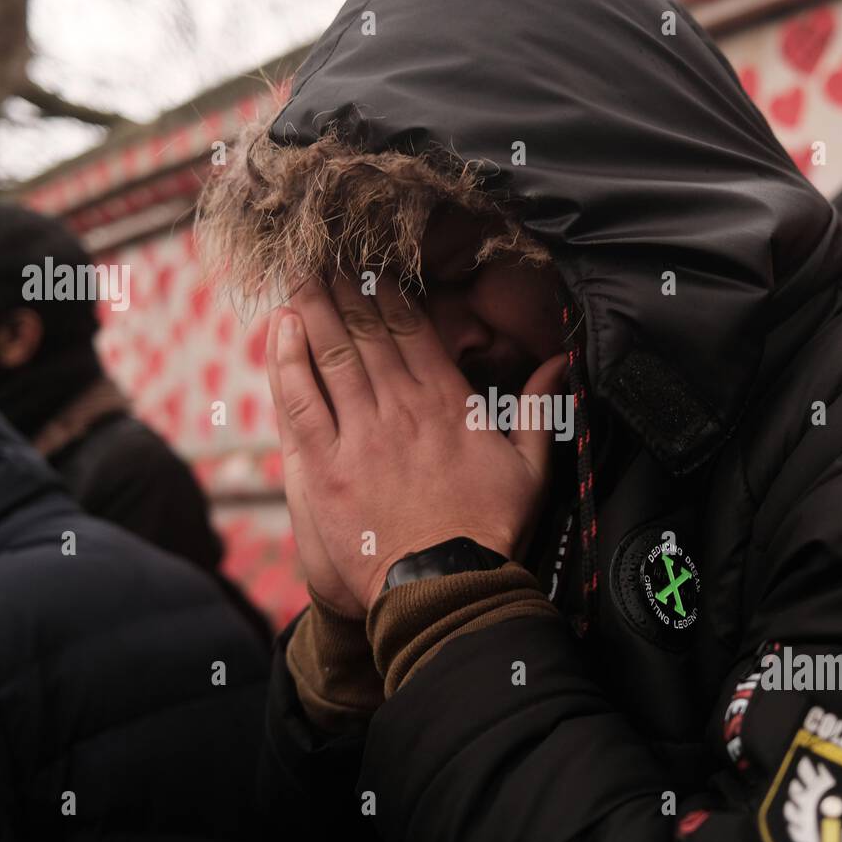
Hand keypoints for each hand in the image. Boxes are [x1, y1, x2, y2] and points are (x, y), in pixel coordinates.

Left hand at [267, 275, 565, 609]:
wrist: (445, 588)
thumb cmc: (490, 532)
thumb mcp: (531, 468)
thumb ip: (540, 411)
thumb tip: (560, 364)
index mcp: (448, 403)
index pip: (412, 330)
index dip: (388, 292)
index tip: (370, 264)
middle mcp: (402, 408)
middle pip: (368, 332)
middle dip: (345, 288)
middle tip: (325, 253)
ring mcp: (360, 434)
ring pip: (332, 354)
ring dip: (314, 309)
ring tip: (301, 274)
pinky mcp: (325, 466)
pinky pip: (301, 400)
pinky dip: (288, 360)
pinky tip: (282, 327)